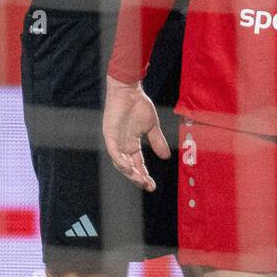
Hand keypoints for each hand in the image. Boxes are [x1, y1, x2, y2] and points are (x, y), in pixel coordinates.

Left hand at [103, 75, 169, 191]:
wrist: (129, 90)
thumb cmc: (139, 105)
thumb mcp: (152, 126)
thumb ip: (157, 141)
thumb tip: (166, 157)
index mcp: (132, 144)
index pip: (138, 164)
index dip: (144, 175)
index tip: (152, 186)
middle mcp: (123, 145)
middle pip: (128, 167)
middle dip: (137, 178)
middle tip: (147, 185)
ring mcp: (115, 141)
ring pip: (120, 163)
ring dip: (129, 173)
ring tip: (139, 180)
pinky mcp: (110, 135)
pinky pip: (113, 152)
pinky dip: (120, 161)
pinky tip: (128, 168)